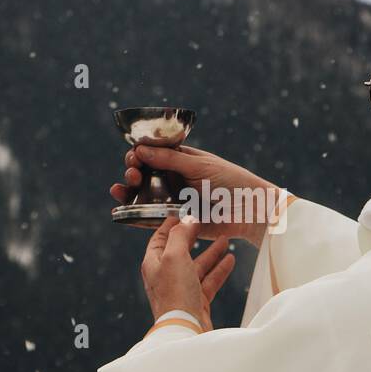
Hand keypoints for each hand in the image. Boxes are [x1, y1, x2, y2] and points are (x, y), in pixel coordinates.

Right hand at [111, 145, 280, 247]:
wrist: (250, 211)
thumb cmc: (231, 181)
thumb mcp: (199, 165)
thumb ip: (170, 159)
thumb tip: (140, 149)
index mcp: (182, 161)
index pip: (154, 154)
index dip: (140, 154)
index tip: (134, 156)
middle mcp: (175, 180)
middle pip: (145, 175)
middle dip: (133, 171)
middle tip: (132, 172)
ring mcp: (174, 201)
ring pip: (144, 196)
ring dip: (128, 192)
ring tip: (120, 189)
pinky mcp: (175, 222)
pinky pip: (151, 219)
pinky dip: (134, 216)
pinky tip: (120, 212)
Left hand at [141, 216, 236, 329]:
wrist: (184, 328)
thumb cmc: (174, 294)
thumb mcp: (174, 256)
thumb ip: (180, 236)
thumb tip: (186, 221)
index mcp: (154, 264)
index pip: (160, 239)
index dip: (169, 226)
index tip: (180, 214)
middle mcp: (166, 276)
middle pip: (181, 251)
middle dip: (194, 237)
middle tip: (205, 224)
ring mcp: (182, 289)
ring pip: (198, 265)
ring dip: (211, 252)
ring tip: (225, 239)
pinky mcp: (196, 300)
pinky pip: (209, 280)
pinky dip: (219, 269)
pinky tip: (230, 260)